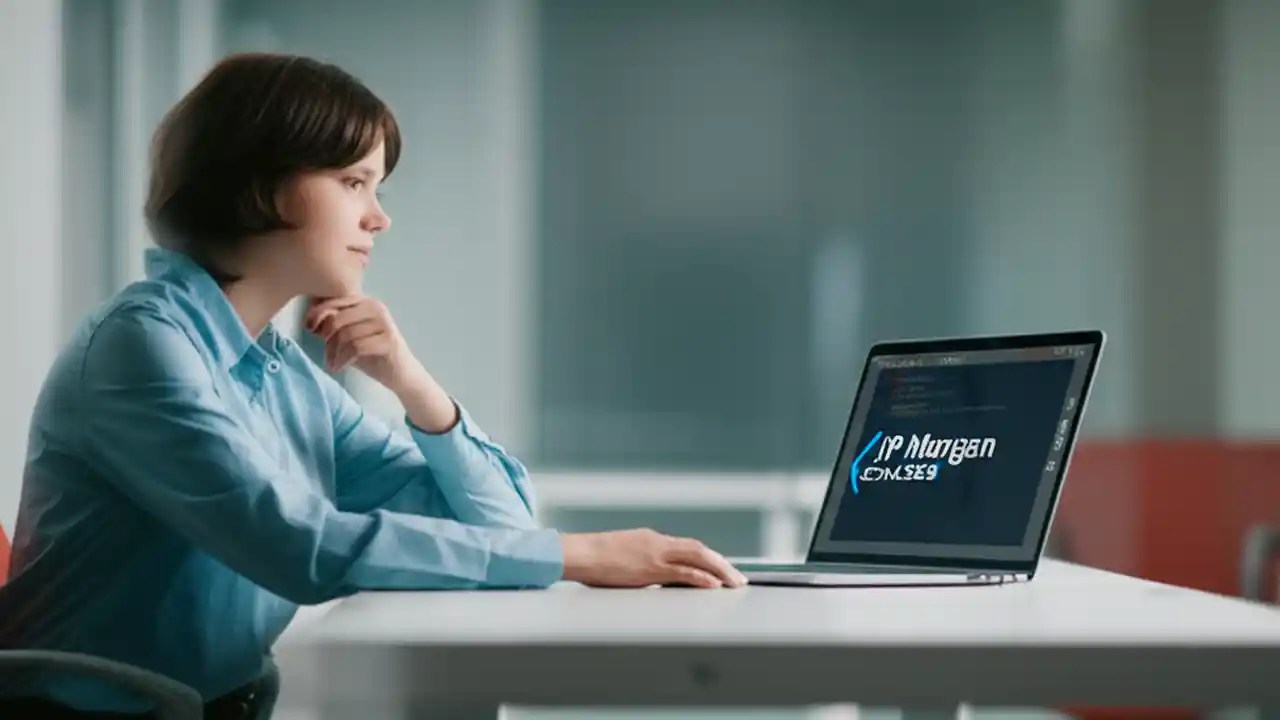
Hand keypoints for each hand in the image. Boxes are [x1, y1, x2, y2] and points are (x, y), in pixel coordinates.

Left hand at [304, 295, 425, 393]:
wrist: (401, 373)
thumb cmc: (371, 354)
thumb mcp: (348, 337)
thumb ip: (333, 326)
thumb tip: (310, 321)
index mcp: (366, 302)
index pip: (336, 301)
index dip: (318, 313)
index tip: (309, 328)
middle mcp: (377, 308)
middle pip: (338, 318)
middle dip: (327, 338)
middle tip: (326, 354)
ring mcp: (384, 323)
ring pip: (346, 334)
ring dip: (334, 353)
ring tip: (333, 363)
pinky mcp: (388, 340)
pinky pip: (356, 347)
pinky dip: (343, 359)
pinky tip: (339, 367)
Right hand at [560, 528, 747, 588]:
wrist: (580, 553)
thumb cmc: (594, 557)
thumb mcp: (622, 554)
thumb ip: (641, 560)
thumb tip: (649, 573)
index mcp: (652, 539)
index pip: (688, 547)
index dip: (708, 558)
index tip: (722, 569)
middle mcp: (658, 543)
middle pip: (699, 549)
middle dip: (721, 564)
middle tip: (738, 578)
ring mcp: (656, 554)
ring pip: (697, 557)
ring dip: (719, 570)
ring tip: (734, 582)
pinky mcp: (651, 568)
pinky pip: (683, 572)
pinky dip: (702, 577)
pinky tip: (714, 585)